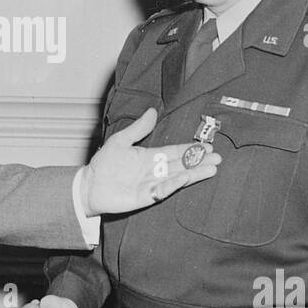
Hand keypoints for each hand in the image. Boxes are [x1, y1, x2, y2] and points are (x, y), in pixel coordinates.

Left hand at [78, 108, 220, 215]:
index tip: (207, 146)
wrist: (90, 185)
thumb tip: (152, 111)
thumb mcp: (121, 140)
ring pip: (178, 177)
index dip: (190, 150)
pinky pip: (163, 190)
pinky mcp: (146, 196)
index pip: (175, 152)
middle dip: (199, 161)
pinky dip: (174, 184)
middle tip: (217, 157)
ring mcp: (152, 184)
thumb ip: (139, 128)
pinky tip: (186, 177)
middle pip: (181, 165)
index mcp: (150, 156)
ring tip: (212, 169)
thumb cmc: (103, 164)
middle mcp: (154, 170)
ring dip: (194, 173)